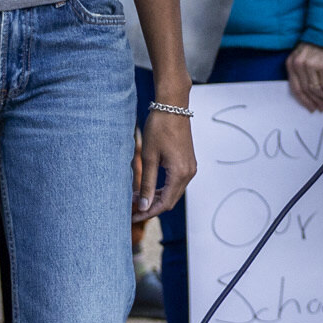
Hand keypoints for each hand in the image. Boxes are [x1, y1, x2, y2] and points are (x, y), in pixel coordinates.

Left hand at [135, 102, 196, 220]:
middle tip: (131, 208)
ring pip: (173, 192)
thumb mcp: (149, 157)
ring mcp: (190, 168)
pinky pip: (175, 183)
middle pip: (170, 201)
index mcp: (180, 174)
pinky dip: (162, 188)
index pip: (164, 203)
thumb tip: (143, 206)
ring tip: (136, 196)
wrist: (172, 107)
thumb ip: (146, 183)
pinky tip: (148, 186)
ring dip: (156, 197)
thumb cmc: (159, 129)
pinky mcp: (187, 163)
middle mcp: (189, 174)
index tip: (132, 216)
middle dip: (151, 207)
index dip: (148, 212)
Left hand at [285, 43, 322, 112]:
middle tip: (320, 107)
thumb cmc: (310, 49)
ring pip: (315, 88)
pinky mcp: (322, 64)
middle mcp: (298, 65)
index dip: (303, 101)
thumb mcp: (299, 58)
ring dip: (322, 97)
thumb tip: (308, 95)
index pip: (295, 88)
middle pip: (305, 90)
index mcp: (291, 64)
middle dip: (314, 101)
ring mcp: (310, 64)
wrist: (321, 34)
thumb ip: (299, 74)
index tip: (310, 108)